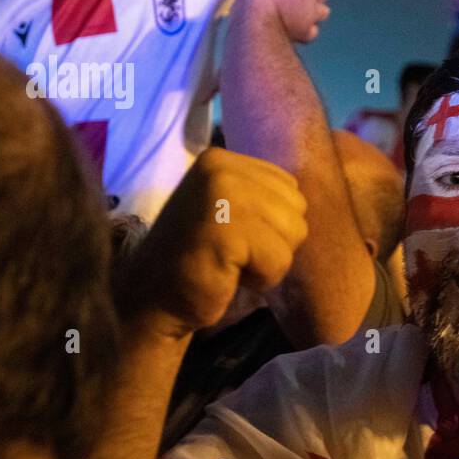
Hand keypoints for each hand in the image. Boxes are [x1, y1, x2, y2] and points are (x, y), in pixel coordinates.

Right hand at [121, 148, 307, 338]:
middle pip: (297, 209)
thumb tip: (307, 192)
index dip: (274, 222)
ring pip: (294, 233)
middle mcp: (221, 168)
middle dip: (275, 241)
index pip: (290, 187)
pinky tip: (229, 275)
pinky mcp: (226, 230)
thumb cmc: (200, 258)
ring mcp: (221, 196)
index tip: (235, 235)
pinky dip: (262, 278)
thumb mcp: (229, 210)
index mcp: (221, 158)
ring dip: (269, 261)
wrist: (152, 299)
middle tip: (233, 253)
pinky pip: (279, 259)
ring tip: (231, 263)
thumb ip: (262, 195)